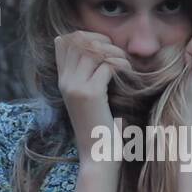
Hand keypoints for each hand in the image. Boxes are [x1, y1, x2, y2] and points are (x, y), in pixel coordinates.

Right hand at [54, 31, 130, 165]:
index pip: (64, 41)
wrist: (98, 156)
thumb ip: (87, 76)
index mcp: (62, 81)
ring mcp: (75, 87)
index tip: (106, 46)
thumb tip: (97, 52)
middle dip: (103, 41)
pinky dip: (121, 65)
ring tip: (125, 64)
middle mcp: (65, 81)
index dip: (87, 36)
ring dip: (114, 52)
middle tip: (119, 54)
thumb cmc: (100, 128)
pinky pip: (107, 65)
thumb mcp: (89, 99)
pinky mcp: (90, 94)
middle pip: (79, 40)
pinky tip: (128, 74)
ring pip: (93, 49)